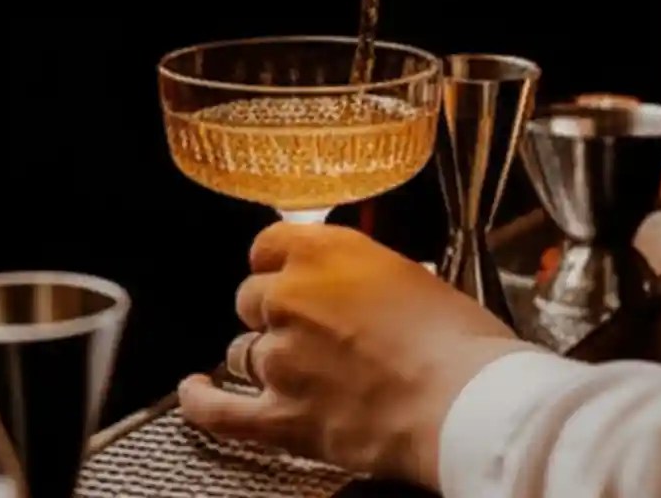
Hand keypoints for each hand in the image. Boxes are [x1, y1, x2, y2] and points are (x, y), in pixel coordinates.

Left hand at [177, 222, 532, 489]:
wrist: (465, 405)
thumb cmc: (459, 344)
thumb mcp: (418, 278)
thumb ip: (368, 277)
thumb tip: (359, 292)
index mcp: (326, 253)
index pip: (268, 245)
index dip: (278, 264)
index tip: (286, 274)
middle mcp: (291, 298)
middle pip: (251, 299)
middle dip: (276, 314)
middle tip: (315, 333)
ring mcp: (280, 358)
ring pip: (244, 351)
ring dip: (266, 359)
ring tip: (304, 372)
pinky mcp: (280, 416)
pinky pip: (219, 410)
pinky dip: (201, 402)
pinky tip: (195, 392)